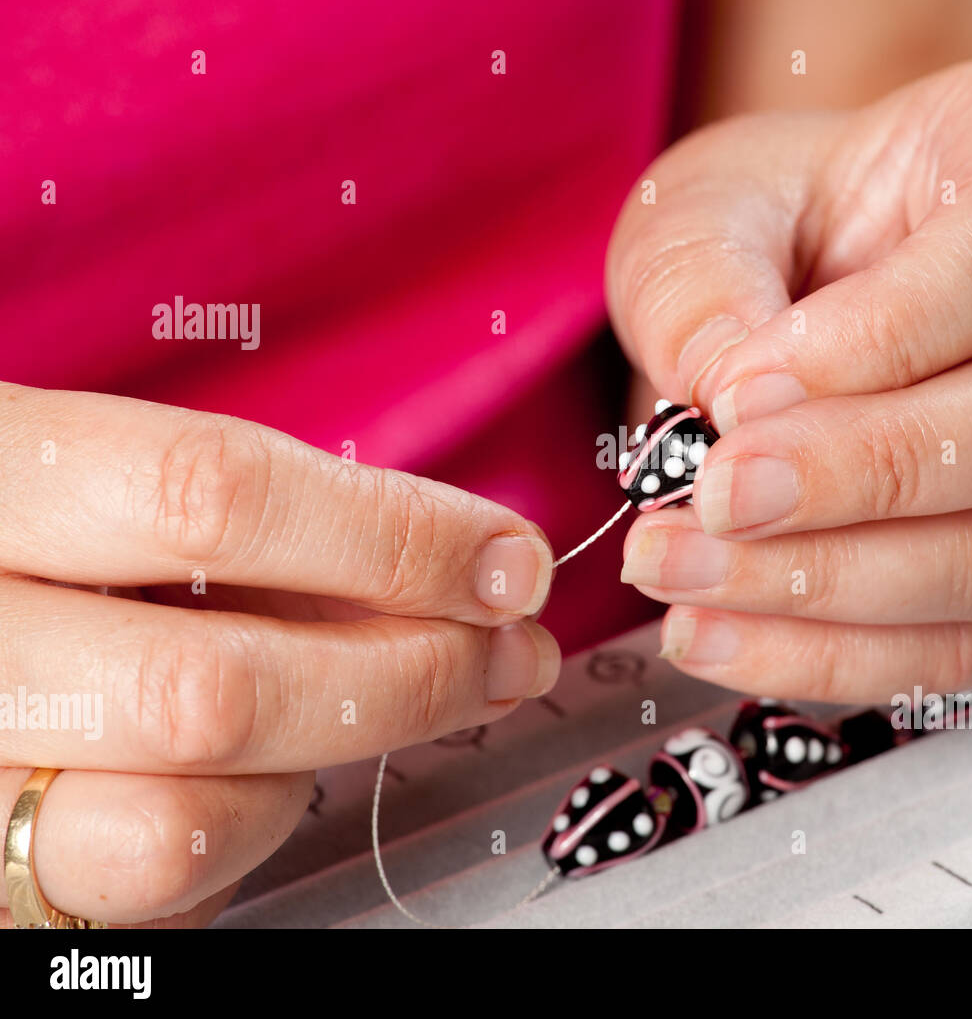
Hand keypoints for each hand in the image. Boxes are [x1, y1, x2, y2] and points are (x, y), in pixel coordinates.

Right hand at [0, 386, 558, 925]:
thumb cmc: (59, 541)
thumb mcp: (129, 481)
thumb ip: (266, 517)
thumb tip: (467, 565)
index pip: (213, 497)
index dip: (394, 534)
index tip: (507, 560)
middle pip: (214, 689)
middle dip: (410, 676)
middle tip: (505, 656)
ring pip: (178, 823)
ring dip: (323, 768)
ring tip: (364, 710)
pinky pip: (154, 895)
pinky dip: (247, 835)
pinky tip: (265, 773)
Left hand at [608, 57, 971, 702]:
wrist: (814, 269)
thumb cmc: (781, 217)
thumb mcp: (712, 205)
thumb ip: (704, 284)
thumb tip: (716, 401)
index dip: (885, 334)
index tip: (744, 388)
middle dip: (870, 475)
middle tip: (717, 494)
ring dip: (837, 583)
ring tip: (684, 569)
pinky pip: (970, 644)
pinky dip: (833, 656)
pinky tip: (717, 630)